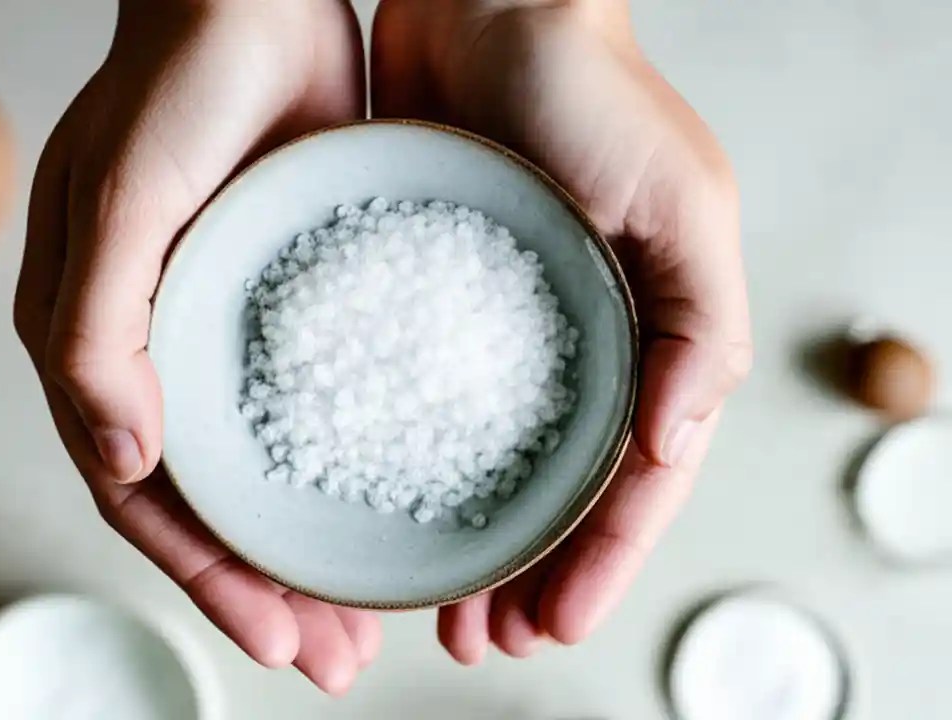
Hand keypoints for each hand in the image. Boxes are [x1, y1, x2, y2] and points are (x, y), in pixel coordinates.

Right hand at [14, 0, 377, 693]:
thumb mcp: (124, 199)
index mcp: (93, 340)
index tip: (274, 638)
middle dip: (260, 591)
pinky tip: (384, 506)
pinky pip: (305, 410)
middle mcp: (152, 351)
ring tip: (363, 619)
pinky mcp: (283, 305)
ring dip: (300, 549)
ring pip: (258, 470)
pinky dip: (335, 470)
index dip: (203, 577)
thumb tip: (119, 461)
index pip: (139, 492)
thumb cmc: (176, 83)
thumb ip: (96, 330)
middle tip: (332, 656)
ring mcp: (219, 332)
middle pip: (203, 503)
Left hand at [373, 0, 751, 659]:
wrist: (487, 3)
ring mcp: (499, 329)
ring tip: (431, 608)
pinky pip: (422, 401)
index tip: (546, 628)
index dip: (599, 563)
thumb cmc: (593, 90)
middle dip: (528, 575)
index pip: (632, 479)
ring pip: (488, 463)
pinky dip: (410, 463)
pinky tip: (381, 504)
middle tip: (477, 640)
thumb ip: (699, 322)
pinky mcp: (428, 298)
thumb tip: (676, 445)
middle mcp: (576, 344)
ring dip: (470, 540)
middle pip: (557, 491)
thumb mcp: (680, 200)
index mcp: (647, 335)